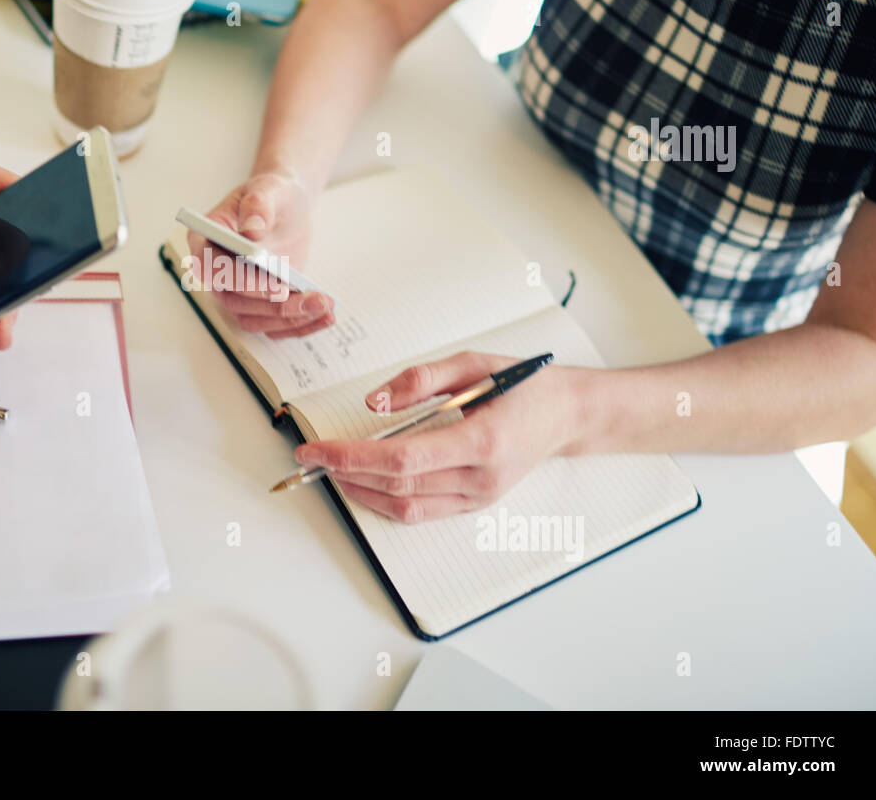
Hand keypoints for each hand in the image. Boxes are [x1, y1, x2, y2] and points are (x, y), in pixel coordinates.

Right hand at [187, 170, 335, 338]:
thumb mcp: (268, 188)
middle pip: (234, 301)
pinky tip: (326, 316)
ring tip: (324, 305)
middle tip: (310, 299)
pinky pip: (274, 325)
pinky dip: (300, 325)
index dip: (239, 281)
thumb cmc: (272, 194)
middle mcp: (216, 272)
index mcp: (206, 241)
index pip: (211, 268)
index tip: (275, 285)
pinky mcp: (260, 304)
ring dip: (289, 319)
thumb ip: (258, 205)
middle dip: (274, 306)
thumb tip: (251, 230)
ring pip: (254, 319)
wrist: (288, 207)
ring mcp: (237, 292)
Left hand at [293, 352, 584, 522]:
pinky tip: (362, 481)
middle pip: (398, 485)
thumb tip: (374, 403)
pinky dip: (384, 500)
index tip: (317, 448)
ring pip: (405, 506)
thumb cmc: (522, 385)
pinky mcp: (473, 504)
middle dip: (346, 471)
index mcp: (484, 440)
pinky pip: (420, 512)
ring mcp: (479, 497)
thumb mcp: (472, 363)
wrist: (564, 414)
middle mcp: (482, 478)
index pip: (403, 459)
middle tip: (311, 456)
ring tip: (331, 467)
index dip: (353, 456)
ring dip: (360, 490)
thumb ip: (421, 380)